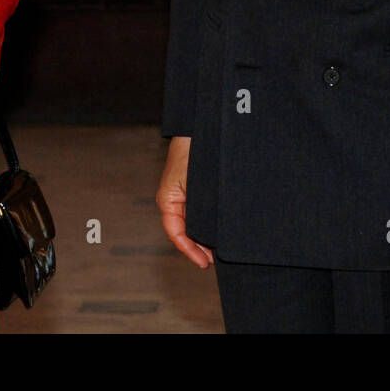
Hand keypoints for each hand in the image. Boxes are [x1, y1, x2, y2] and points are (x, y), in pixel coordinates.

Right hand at [157, 136, 213, 267]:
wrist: (198, 128)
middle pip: (185, 232)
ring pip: (193, 224)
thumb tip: (208, 232)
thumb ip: (197, 206)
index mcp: (169, 200)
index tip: (204, 262)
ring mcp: (184, 196)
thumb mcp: (194, 182)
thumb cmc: (193, 149)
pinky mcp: (196, 190)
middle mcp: (175, 200)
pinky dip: (209, 224)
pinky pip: (200, 213)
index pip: (177, 234)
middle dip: (200, 248)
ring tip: (220, 250)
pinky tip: (220, 230)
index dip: (190, 251)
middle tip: (216, 259)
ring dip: (205, 237)